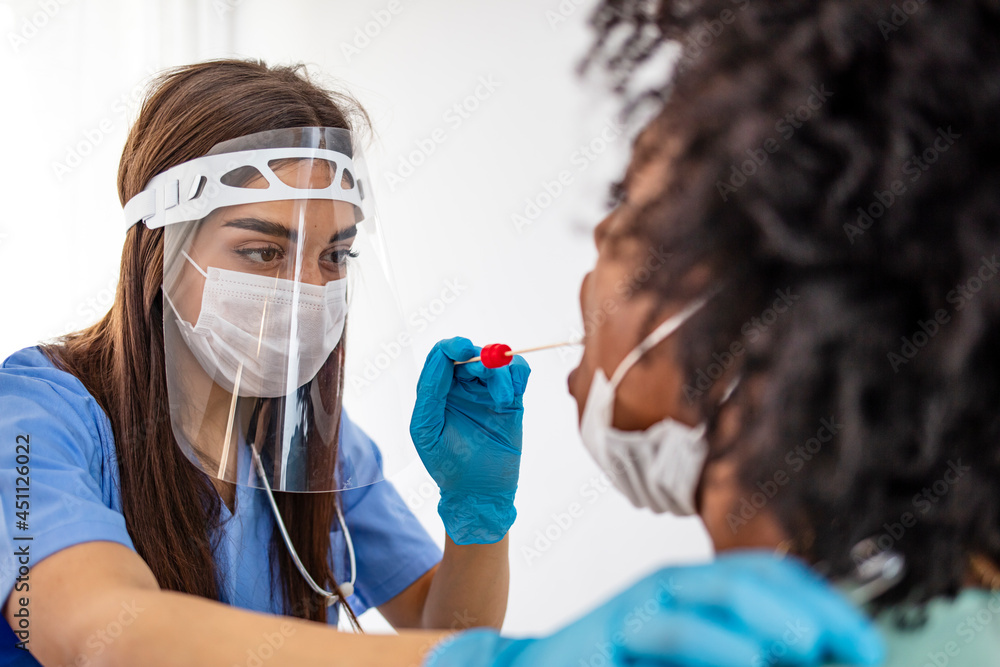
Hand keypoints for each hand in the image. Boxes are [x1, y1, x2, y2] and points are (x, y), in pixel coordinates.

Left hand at [410, 337, 529, 544]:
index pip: (442, 355)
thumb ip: (430, 392)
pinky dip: (517, 373)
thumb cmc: (448, 464)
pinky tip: (512, 394)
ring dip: (500, 372)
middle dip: (479, 358)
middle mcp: (462, 388)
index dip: (452, 345)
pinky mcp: (512, 401)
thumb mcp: (427, 429)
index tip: (462, 349)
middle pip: (472, 354)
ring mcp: (488, 393)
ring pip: (497, 360)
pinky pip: (518, 372)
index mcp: (439, 392)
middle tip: (484, 374)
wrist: (480, 491)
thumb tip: (443, 359)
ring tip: (502, 399)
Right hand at [424, 551, 884, 666]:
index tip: (866, 646)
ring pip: (715, 588)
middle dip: (813, 608)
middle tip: (857, 647)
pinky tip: (751, 661)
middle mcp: (677, 585)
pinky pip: (671, 628)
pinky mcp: (620, 626)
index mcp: (699, 590)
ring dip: (771, 614)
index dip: (825, 602)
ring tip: (813, 644)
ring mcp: (647, 602)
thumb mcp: (697, 658)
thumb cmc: (625, 666)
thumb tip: (804, 657)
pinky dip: (715, 643)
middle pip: (754, 577)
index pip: (773, 577)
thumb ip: (739, 652)